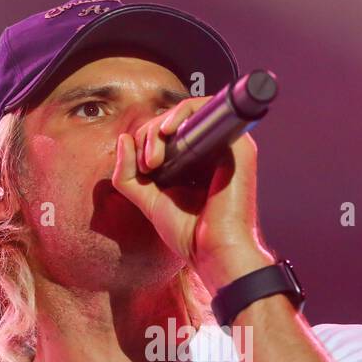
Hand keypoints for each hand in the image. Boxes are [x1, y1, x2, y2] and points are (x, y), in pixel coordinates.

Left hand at [111, 96, 268, 288]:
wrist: (213, 251)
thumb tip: (123, 139)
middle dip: (149, 135)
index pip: (165, 134)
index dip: (146, 141)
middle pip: (173, 121)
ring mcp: (226, 146)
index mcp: (195, 164)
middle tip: (148, 165)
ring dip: (160, 127)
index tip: (142, 168)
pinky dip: (182, 113)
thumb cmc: (187, 233)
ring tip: (154, 159)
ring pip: (186, 113)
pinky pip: (207, 110)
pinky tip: (167, 131)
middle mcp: (211, 152)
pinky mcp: (238, 144)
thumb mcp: (148, 201)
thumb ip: (128, 175)